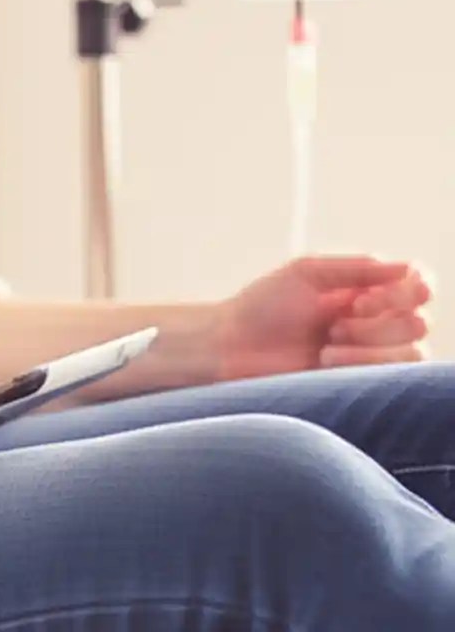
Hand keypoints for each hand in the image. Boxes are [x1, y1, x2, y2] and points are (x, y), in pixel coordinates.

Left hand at [218, 256, 433, 380]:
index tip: (362, 299)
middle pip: (419, 322)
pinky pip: (393, 376)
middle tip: (334, 325)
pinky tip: (326, 361)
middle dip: (379, 324)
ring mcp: (368, 353)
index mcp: (365, 289)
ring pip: (412, 352)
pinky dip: (363, 364)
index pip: (417, 286)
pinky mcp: (358, 382)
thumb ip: (357, 268)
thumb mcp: (306, 273)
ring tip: (326, 347)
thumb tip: (407, 267)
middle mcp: (374, 321)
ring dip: (370, 347)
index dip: (404, 293)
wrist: (231, 346)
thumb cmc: (261, 305)